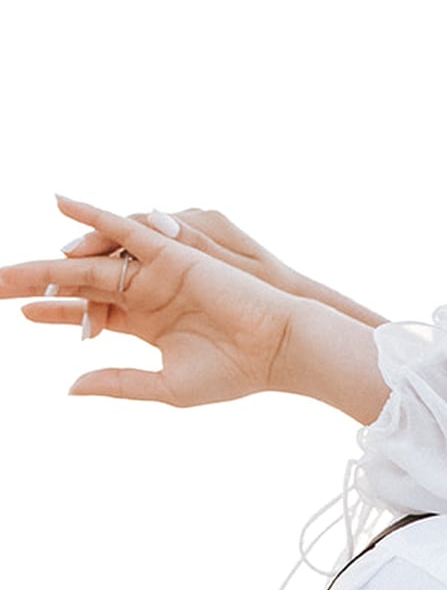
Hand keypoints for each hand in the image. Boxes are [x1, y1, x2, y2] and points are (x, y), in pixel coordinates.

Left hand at [3, 195, 386, 417]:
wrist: (277, 349)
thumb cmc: (234, 372)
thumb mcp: (166, 386)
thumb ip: (118, 382)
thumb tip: (70, 386)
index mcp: (145, 324)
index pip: (86, 313)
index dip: (52, 313)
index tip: (19, 313)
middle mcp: (145, 293)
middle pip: (78, 283)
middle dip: (34, 283)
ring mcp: (155, 271)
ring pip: (92, 261)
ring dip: (52, 263)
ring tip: (11, 272)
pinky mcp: (169, 253)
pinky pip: (123, 228)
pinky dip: (93, 214)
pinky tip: (59, 202)